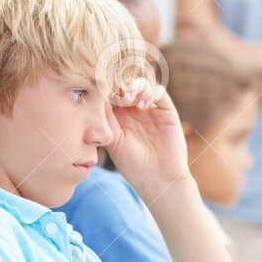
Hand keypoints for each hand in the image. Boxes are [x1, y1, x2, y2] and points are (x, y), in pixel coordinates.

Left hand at [104, 78, 189, 196]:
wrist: (158, 177)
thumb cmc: (132, 164)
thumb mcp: (113, 140)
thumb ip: (105, 117)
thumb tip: (96, 95)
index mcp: (117, 117)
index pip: (110, 93)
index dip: (106, 87)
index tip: (100, 88)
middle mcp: (133, 110)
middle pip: (125, 84)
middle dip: (120, 83)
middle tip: (116, 93)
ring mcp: (149, 108)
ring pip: (141, 84)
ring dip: (134, 86)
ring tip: (128, 99)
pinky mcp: (165, 109)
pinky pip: (158, 91)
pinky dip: (150, 91)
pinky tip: (143, 104)